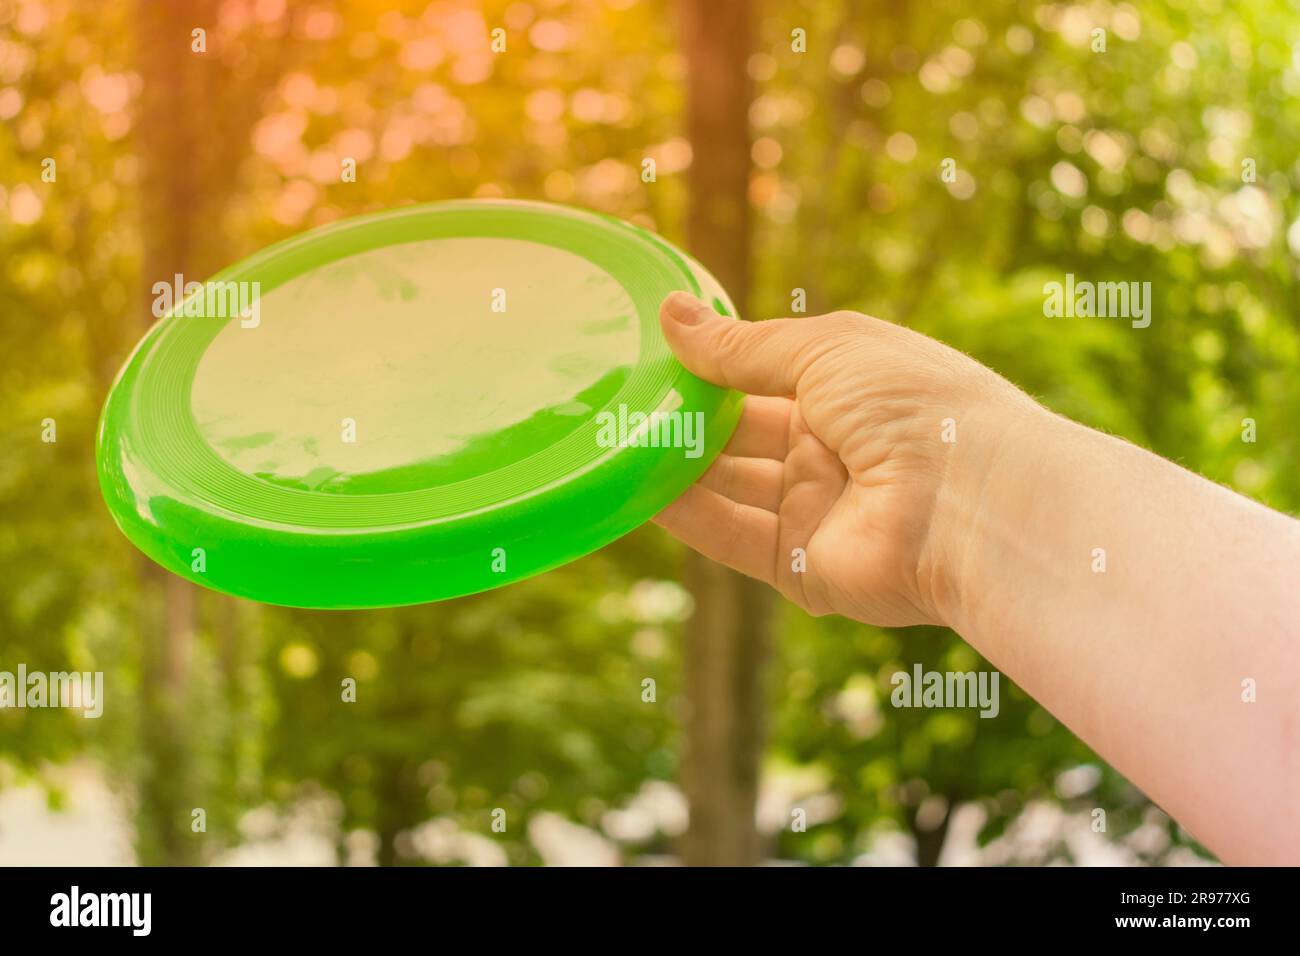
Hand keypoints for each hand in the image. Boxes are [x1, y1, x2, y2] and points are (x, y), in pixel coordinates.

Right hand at [654, 291, 1041, 627]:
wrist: (974, 502)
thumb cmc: (914, 404)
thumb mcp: (824, 351)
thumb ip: (742, 345)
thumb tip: (671, 313)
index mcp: (850, 391)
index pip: (767, 377)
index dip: (715, 367)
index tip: (654, 353)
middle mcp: (834, 452)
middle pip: (742, 435)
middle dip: (687, 417)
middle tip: (621, 401)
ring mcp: (817, 512)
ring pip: (729, 487)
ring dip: (676, 465)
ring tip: (614, 440)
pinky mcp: (802, 567)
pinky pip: (731, 537)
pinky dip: (686, 515)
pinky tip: (637, 489)